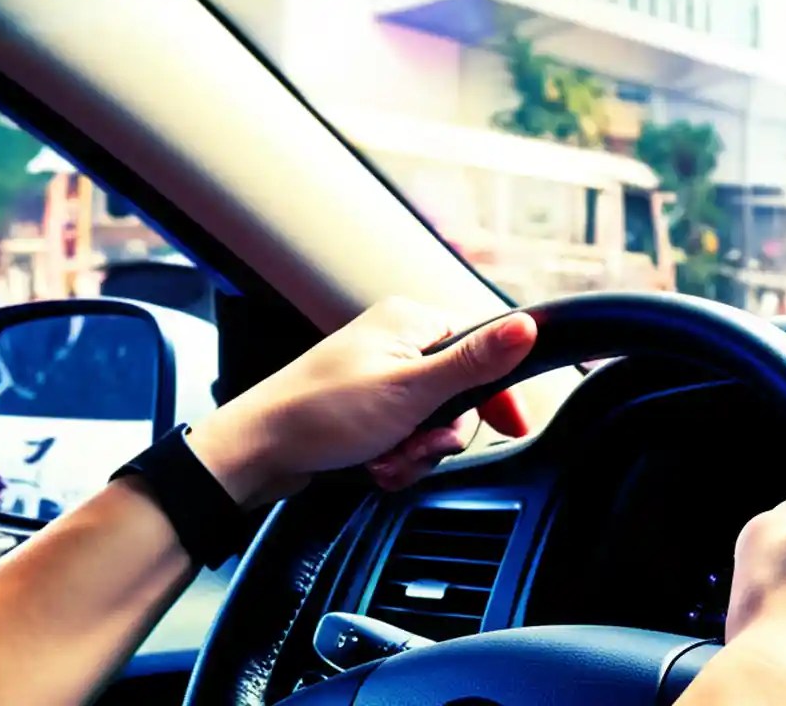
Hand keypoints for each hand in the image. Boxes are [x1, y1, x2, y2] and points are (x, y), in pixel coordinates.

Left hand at [186, 297, 536, 506]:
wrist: (256, 454)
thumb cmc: (321, 413)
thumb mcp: (411, 389)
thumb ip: (474, 362)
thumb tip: (529, 327)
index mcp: (412, 321)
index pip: (485, 349)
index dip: (496, 394)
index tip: (508, 427)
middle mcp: (398, 342)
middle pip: (462, 395)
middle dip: (441, 434)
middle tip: (414, 444)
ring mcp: (382, 377)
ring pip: (435, 423)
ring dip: (416, 451)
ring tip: (385, 457)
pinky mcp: (368, 409)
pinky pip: (408, 436)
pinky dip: (397, 458)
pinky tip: (374, 464)